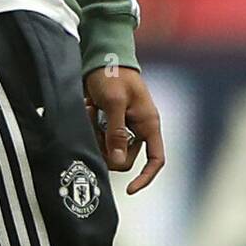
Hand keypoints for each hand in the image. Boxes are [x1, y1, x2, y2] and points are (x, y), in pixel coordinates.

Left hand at [84, 66, 164, 193]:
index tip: (129, 189)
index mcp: (148, 123)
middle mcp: (139, 127)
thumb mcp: (114, 103)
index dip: (145, 177)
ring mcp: (126, 125)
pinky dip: (93, 128)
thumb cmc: (113, 75)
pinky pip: (102, 137)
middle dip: (107, 147)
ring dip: (97, 135)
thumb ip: (116, 133)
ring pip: (110, 148)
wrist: (102, 56)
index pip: (156, 159)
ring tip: (91, 111)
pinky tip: (90, 109)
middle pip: (125, 157)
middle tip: (94, 126)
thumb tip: (118, 162)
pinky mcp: (112, 121)